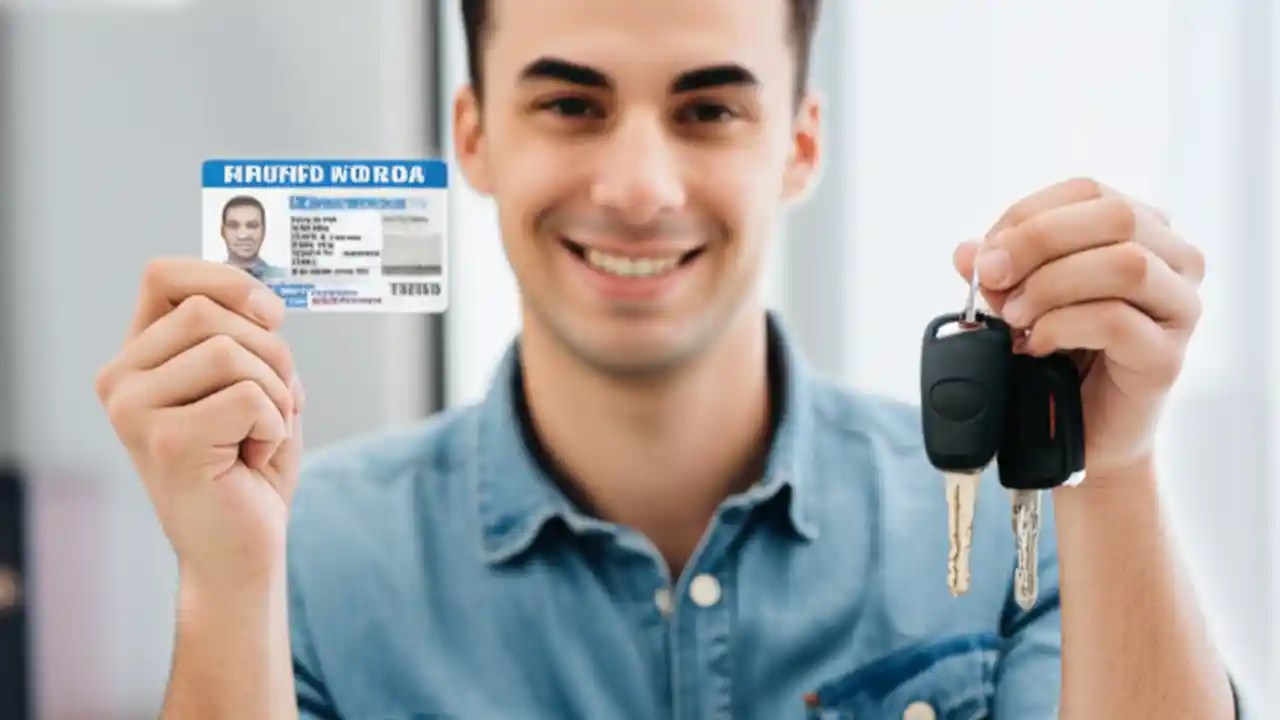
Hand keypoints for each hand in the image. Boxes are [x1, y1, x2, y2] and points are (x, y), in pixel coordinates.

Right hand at [95, 259, 303, 586]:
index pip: (163, 276)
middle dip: (270, 350)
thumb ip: (247, 336)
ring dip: (275, 392)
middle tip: (277, 400)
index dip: (225, 278)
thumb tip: (266, 297)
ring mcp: (135, 411)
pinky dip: (274, 426)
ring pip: (231, 352)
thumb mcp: (252, 384)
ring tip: (261, 434)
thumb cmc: (249, 466)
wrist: (240, 550)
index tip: (271, 312)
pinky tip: (252, 459)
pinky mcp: (166, 442)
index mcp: (139, 357)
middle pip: (209, 311)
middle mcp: (121, 379)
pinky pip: (249, 398)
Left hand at [953, 177, 1203, 480]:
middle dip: (1038, 242)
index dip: (1028, 215)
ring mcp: (1179, 309)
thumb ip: (998, 271)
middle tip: (993, 279)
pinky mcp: (1167, 357)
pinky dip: (1061, 327)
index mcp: (1142, 231)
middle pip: (1115, 216)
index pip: (1088, 191)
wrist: (1078, 431)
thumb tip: (966, 252)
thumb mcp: (1018, 299)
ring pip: (1124, 264)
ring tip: (1016, 317)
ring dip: (1051, 286)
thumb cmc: (1057, 354)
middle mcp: (1174, 261)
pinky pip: (1116, 321)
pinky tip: (1036, 344)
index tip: (986, 253)